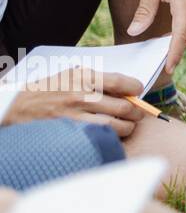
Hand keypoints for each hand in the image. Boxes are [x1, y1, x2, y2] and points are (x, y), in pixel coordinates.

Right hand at [1, 69, 145, 137]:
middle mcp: (80, 95)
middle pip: (122, 106)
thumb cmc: (52, 88)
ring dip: (127, 128)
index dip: (136, 88)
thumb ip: (99, 79)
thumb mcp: (73, 74)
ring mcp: (75, 115)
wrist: (19, 106)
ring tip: (127, 126)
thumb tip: (128, 88)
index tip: (138, 92)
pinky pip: (98, 137)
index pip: (120, 81)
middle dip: (136, 112)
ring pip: (113, 126)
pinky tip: (112, 135)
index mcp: (84, 77)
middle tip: (138, 114)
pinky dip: (110, 137)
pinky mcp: (70, 131)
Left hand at [128, 0, 185, 73]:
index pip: (180, 35)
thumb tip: (135, 31)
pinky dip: (178, 34)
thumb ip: (144, 9)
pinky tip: (165, 39)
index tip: (168, 69)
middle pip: (183, 37)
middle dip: (171, 54)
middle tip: (155, 69)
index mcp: (185, 3)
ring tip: (157, 57)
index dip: (174, 53)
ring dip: (174, 44)